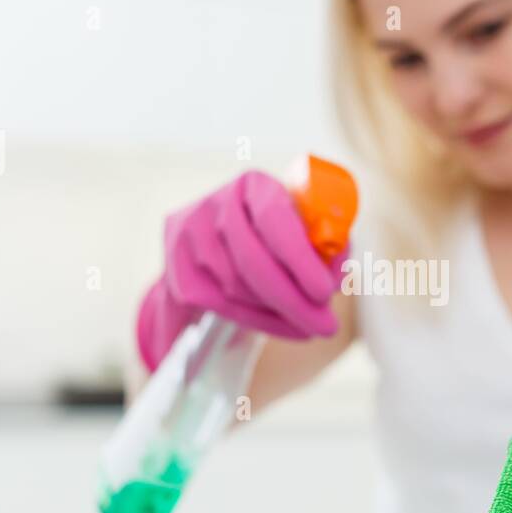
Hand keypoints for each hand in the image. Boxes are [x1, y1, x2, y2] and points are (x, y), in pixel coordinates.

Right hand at [137, 170, 347, 369]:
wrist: (221, 257)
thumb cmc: (278, 242)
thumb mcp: (307, 234)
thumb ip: (327, 245)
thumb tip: (337, 269)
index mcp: (254, 185)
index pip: (275, 217)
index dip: (301, 258)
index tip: (327, 292)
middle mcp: (215, 204)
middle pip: (251, 260)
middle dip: (293, 301)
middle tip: (325, 327)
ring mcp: (188, 236)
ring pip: (235, 287)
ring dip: (276, 314)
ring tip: (306, 324)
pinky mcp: (174, 269)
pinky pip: (217, 304)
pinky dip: (254, 320)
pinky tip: (280, 326)